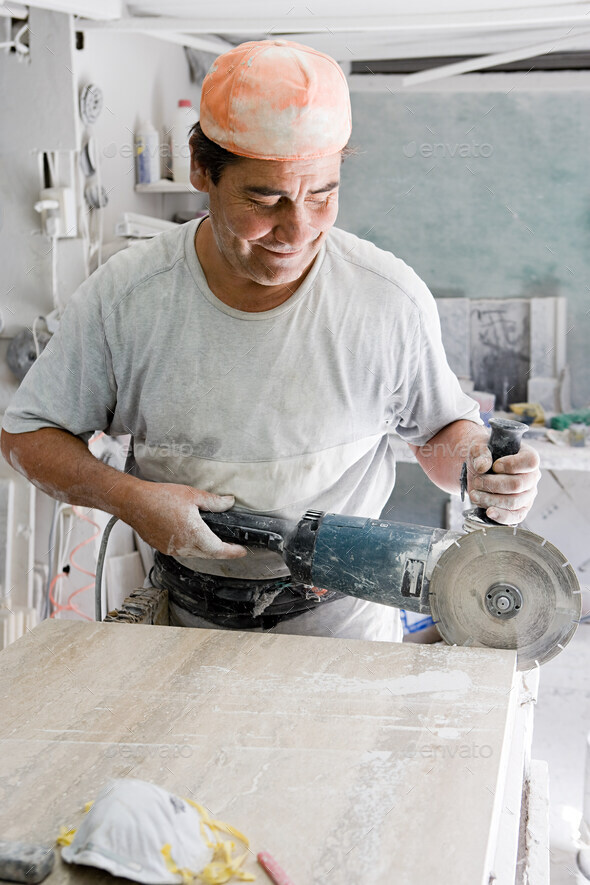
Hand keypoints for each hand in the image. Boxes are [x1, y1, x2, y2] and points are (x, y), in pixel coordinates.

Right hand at [129, 482, 247, 558]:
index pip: (219, 550)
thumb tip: (229, 503)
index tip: (242, 551)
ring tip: (214, 541)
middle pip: (209, 554)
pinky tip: (192, 537)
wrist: (134, 503)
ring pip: (196, 554)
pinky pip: (183, 551)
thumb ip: (214, 502)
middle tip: (231, 547)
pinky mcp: (163, 548)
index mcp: (194, 533)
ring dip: (206, 549)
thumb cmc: (160, 497)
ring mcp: (172, 549)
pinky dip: (192, 547)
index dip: (232, 552)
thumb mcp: (193, 495)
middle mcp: (184, 545)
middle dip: (222, 551)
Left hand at [466, 440, 540, 524]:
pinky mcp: (521, 509)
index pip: (530, 461)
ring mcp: (528, 494)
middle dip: (492, 484)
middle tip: (477, 482)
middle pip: (518, 484)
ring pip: (514, 502)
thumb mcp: (479, 447)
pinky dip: (501, 516)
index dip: (511, 465)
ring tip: (475, 495)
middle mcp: (532, 476)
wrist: (478, 470)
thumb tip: (482, 466)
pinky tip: (489, 512)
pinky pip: (516, 516)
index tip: (494, 466)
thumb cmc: (483, 455)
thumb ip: (480, 453)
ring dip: (491, 500)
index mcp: (528, 456)